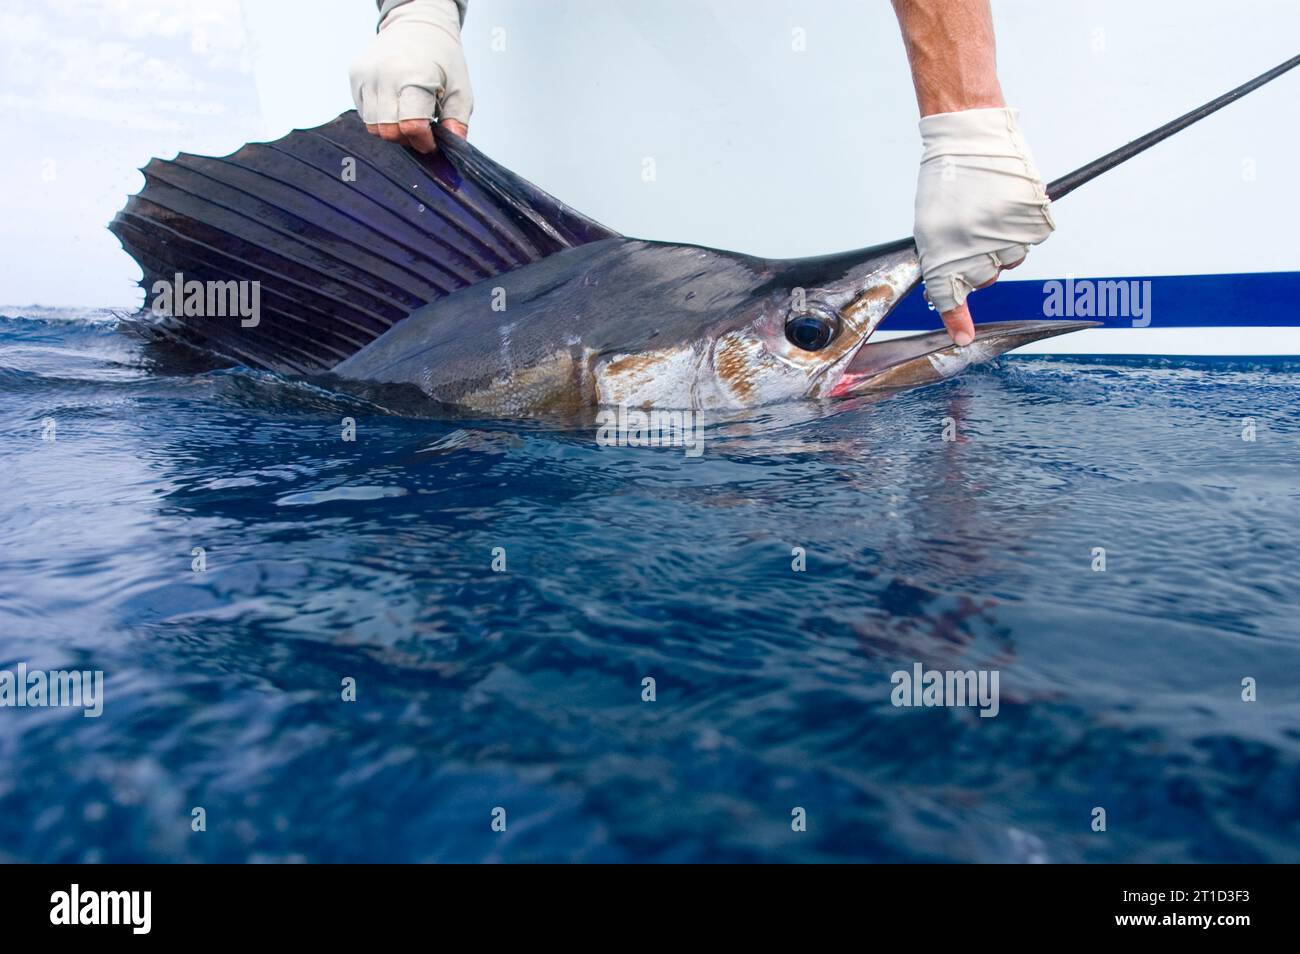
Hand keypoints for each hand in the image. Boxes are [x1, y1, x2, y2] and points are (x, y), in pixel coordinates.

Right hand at [349, 0, 472, 152]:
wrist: (417, 26)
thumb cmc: (442, 59)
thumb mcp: (461, 90)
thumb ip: (457, 121)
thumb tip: (455, 146)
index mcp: (415, 77)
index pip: (411, 126)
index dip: (423, 141)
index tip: (431, 141)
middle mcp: (386, 74)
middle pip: (388, 130)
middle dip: (406, 138)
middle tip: (420, 129)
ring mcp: (366, 74)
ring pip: (372, 125)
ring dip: (391, 129)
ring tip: (407, 115)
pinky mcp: (355, 74)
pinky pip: (363, 112)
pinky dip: (379, 116)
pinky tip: (394, 103)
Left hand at [912, 106, 1054, 344]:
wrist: (968, 134)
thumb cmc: (946, 180)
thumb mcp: (930, 226)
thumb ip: (941, 263)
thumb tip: (950, 298)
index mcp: (944, 253)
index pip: (952, 299)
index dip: (958, 320)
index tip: (963, 338)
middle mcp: (977, 250)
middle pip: (987, 279)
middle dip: (979, 261)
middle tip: (971, 229)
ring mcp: (1008, 235)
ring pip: (1013, 259)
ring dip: (1003, 242)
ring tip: (988, 211)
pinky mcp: (1033, 217)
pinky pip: (1032, 237)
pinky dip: (1023, 225)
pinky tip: (1007, 205)